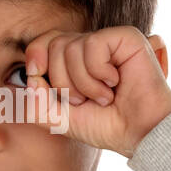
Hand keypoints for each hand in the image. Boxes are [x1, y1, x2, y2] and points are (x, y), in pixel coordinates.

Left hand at [23, 26, 170, 157]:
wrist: (139, 133)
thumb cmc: (106, 125)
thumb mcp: (59, 119)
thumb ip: (36, 103)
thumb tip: (31, 77)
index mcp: (74, 61)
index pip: (43, 42)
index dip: (35, 57)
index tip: (37, 78)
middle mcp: (90, 47)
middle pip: (53, 44)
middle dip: (62, 81)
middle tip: (83, 100)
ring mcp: (109, 41)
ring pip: (71, 46)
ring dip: (83, 82)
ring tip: (103, 96)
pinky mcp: (126, 37)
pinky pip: (92, 45)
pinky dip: (98, 72)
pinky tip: (116, 82)